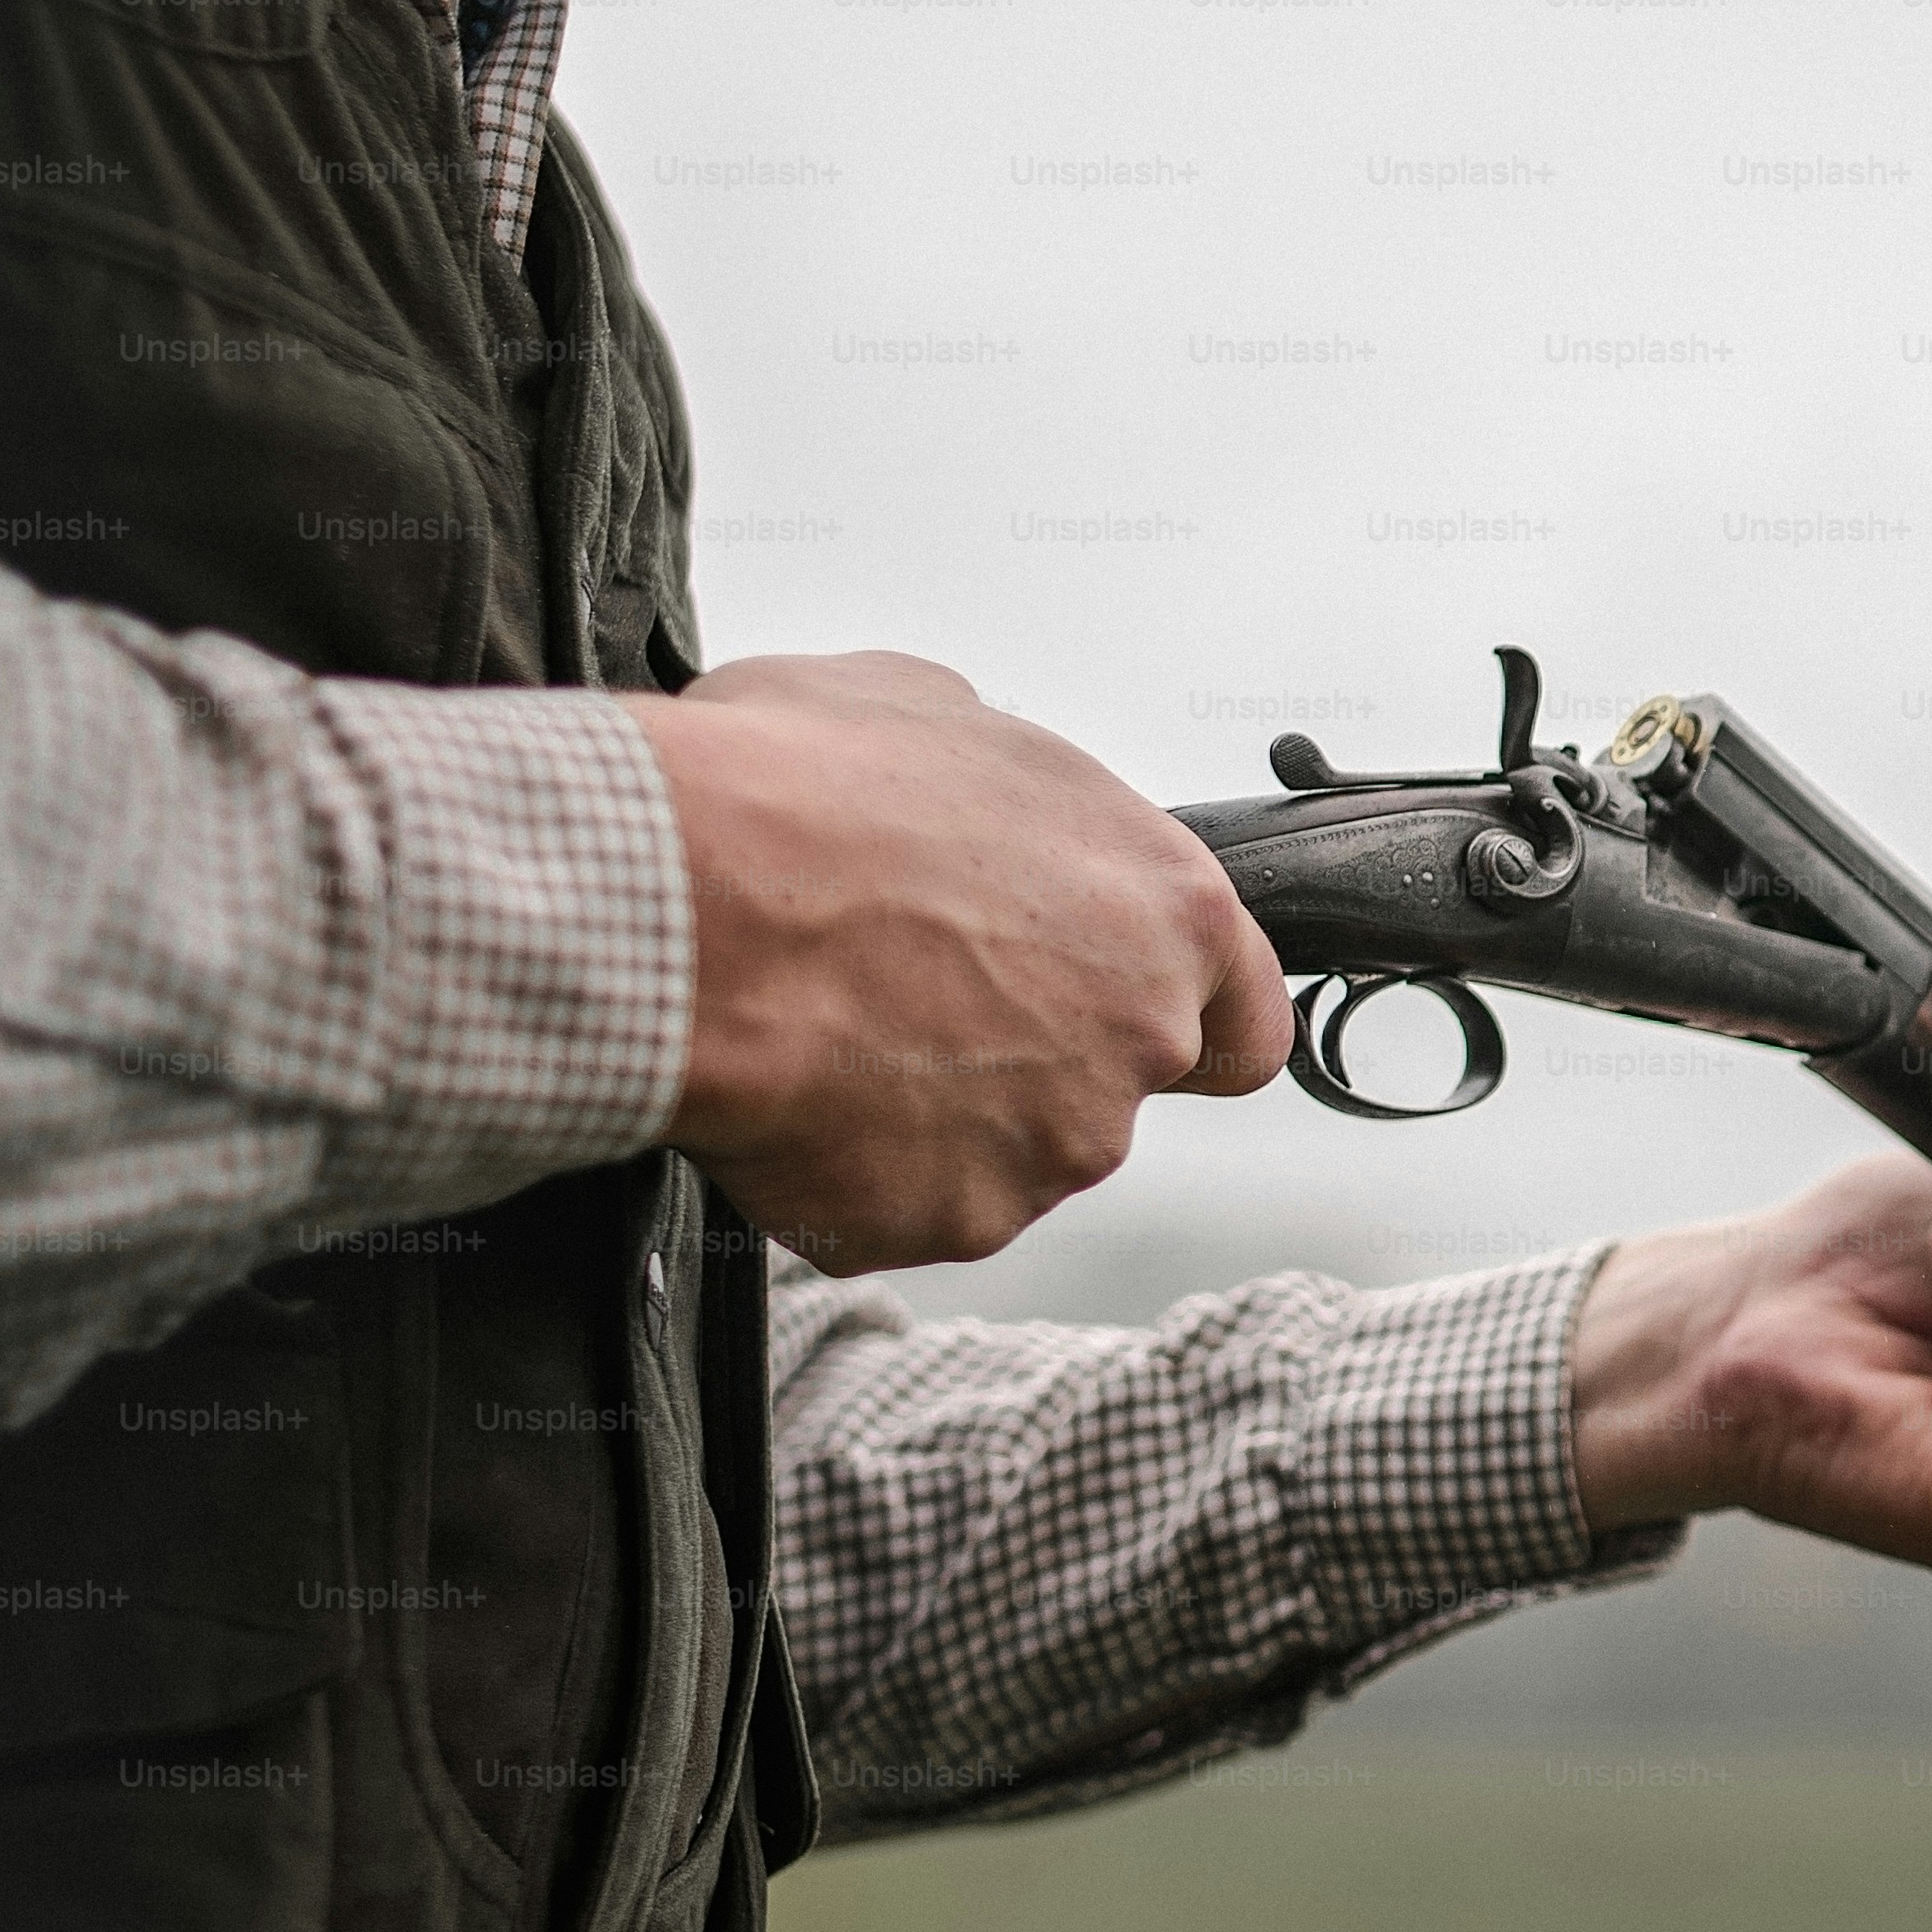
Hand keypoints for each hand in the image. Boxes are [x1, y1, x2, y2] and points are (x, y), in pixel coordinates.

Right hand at [623, 652, 1288, 1272]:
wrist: (684, 909)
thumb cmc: (802, 793)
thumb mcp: (927, 710)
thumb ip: (1003, 782)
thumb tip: (974, 792)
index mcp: (1168, 909)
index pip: (1246, 1016)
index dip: (1188, 1019)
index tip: (1126, 1011)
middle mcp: (1138, 1038)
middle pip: (1111, 1078)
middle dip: (1027, 1051)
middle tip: (913, 995)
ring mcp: (1054, 1145)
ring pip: (1010, 1146)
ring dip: (939, 1107)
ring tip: (833, 1026)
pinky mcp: (955, 1221)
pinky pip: (910, 1204)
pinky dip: (856, 1168)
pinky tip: (797, 1090)